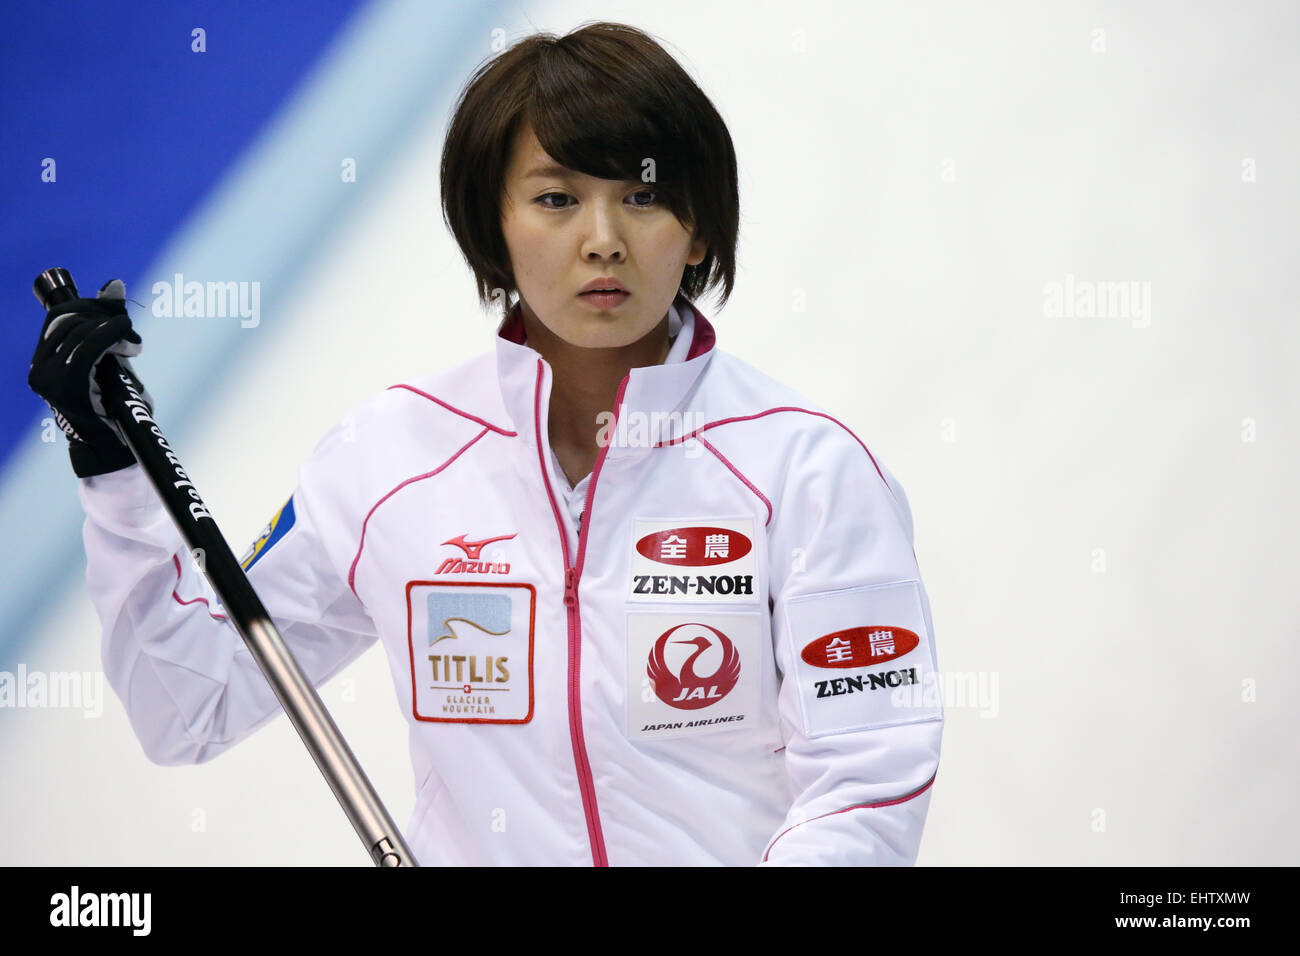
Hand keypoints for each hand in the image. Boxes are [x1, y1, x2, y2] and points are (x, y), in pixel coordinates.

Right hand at [27, 278, 153, 476]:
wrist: (115, 448)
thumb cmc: (115, 405)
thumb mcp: (112, 359)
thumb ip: (110, 325)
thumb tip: (114, 283)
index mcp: (43, 361)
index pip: (58, 315)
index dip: (89, 304)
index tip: (116, 312)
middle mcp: (39, 369)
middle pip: (68, 319)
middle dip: (103, 315)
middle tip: (129, 328)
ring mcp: (49, 379)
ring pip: (79, 332)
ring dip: (113, 329)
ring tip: (133, 341)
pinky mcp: (66, 388)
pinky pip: (88, 349)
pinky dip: (112, 338)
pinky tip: (130, 342)